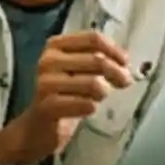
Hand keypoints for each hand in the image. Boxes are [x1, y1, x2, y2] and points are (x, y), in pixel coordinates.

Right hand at [11, 31, 132, 162]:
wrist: (39, 126)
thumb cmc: (64, 94)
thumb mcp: (79, 69)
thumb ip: (98, 59)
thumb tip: (124, 61)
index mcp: (56, 45)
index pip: (93, 38)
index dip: (114, 50)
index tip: (125, 62)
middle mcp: (48, 60)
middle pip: (97, 60)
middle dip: (117, 72)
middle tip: (125, 82)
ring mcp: (46, 83)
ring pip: (93, 83)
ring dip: (103, 92)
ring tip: (98, 97)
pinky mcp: (47, 105)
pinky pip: (84, 103)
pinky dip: (92, 107)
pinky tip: (87, 109)